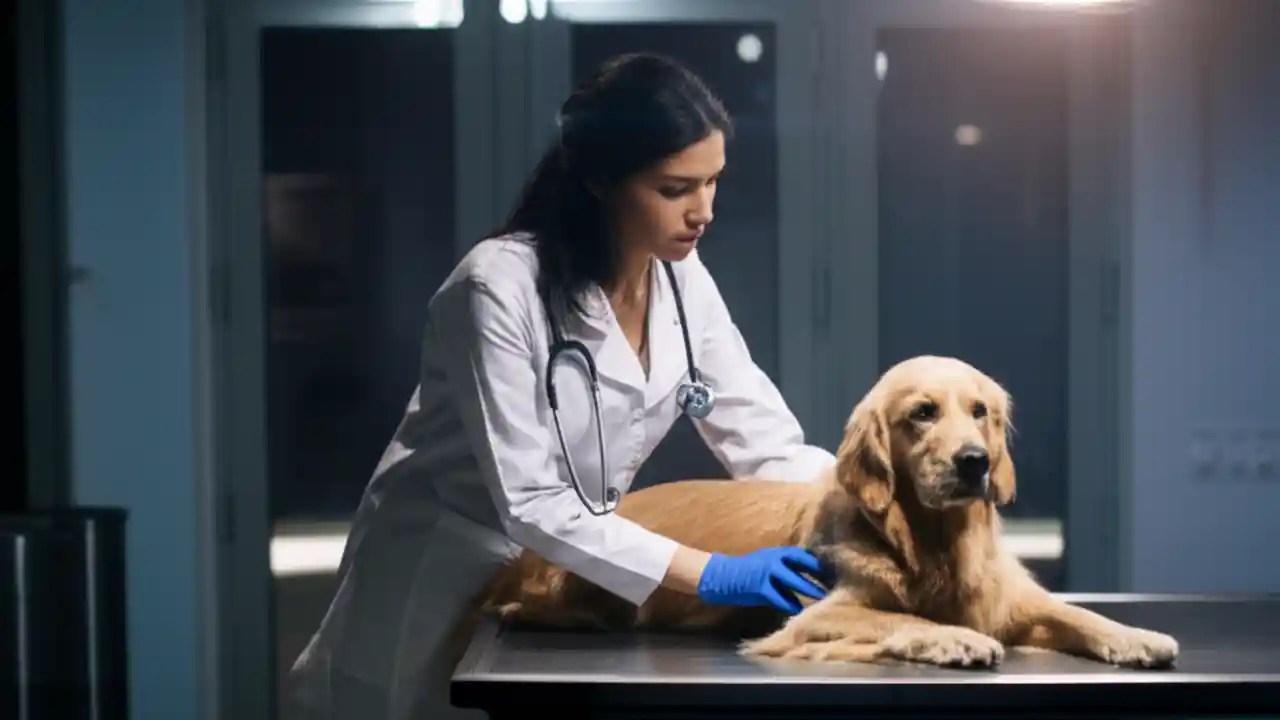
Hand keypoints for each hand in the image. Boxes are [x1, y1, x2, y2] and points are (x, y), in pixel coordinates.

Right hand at [696, 546, 829, 614]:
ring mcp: (768, 573)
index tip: (834, 573)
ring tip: (822, 599)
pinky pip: (782, 599)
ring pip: (796, 582)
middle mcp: (775, 559)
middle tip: (834, 586)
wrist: (722, 576)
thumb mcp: (768, 563)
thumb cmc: (748, 571)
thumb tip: (809, 577)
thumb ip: (786, 568)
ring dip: (809, 591)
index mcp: (778, 552)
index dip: (820, 565)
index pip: (805, 556)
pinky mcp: (761, 588)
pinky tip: (798, 611)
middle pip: (804, 566)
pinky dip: (792, 605)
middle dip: (820, 577)